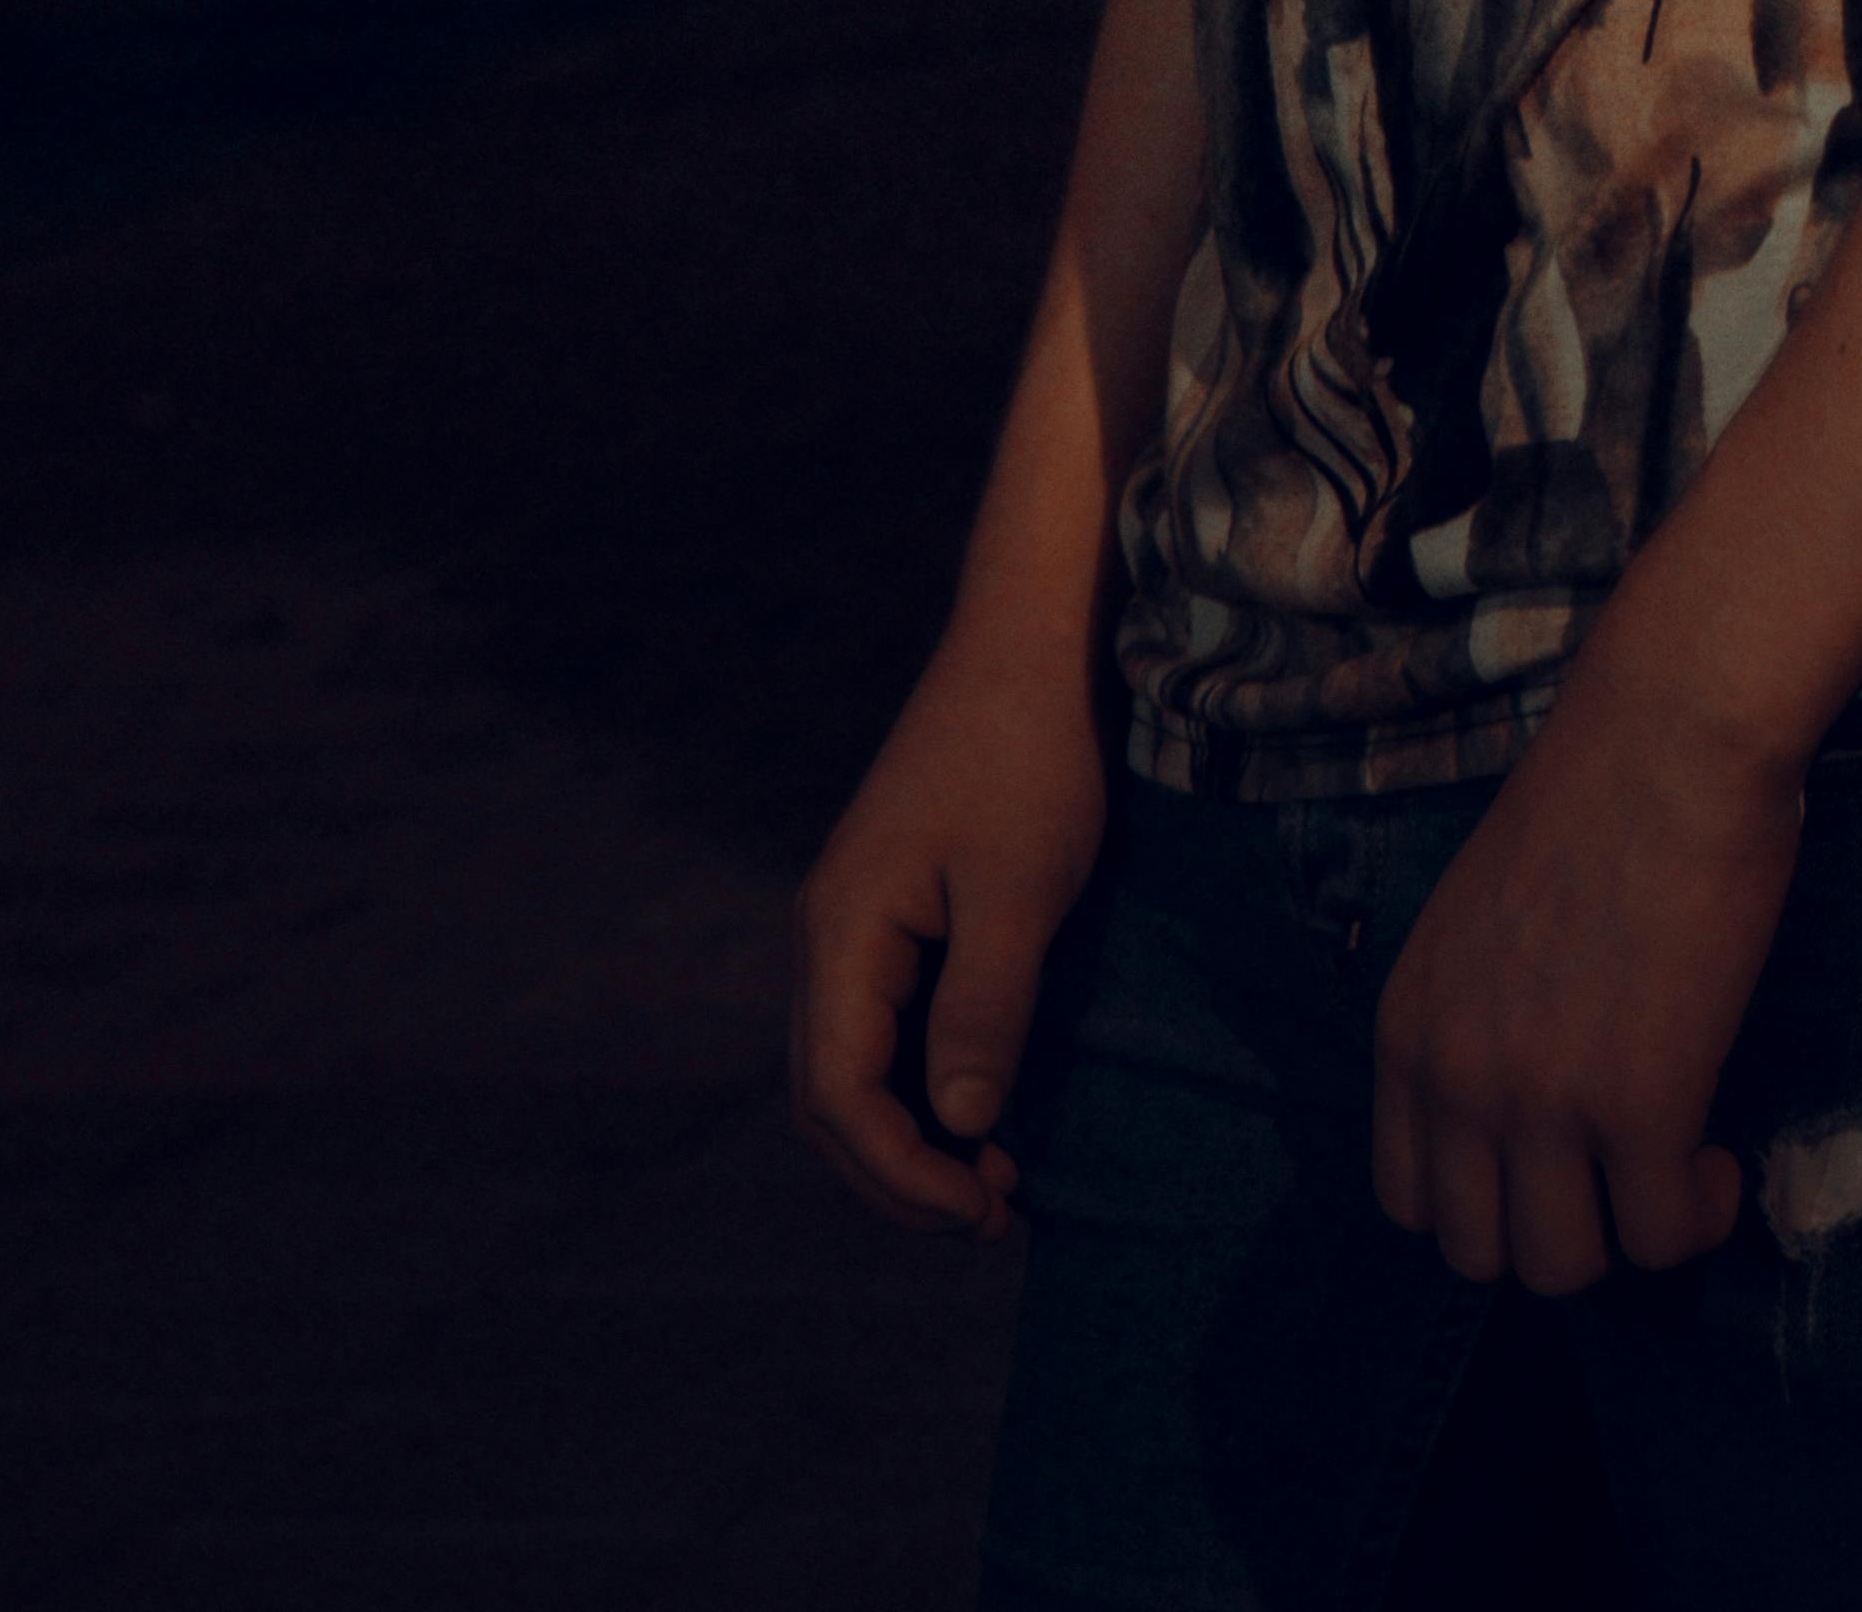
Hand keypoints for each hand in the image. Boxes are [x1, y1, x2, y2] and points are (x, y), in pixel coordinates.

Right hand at [791, 633, 1114, 1233]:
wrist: (1032, 644)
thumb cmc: (1030, 756)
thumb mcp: (1018, 890)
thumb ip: (984, 1008)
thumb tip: (958, 1126)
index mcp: (841, 932)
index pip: (840, 1096)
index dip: (904, 1174)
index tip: (984, 1213)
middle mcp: (829, 933)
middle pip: (831, 1097)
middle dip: (900, 1173)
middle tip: (993, 1217)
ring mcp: (858, 919)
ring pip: (856, 1066)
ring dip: (912, 1135)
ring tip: (996, 1183)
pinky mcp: (898, 906)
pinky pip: (889, 1023)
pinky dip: (925, 1081)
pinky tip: (986, 1105)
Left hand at [1370, 668, 1798, 1295]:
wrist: (1672, 734)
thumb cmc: (1593, 797)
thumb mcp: (1480, 922)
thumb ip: (1479, 1016)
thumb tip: (1523, 1100)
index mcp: (1407, 1028)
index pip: (1406, 1200)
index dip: (1485, 1200)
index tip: (1549, 1167)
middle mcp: (1454, 1078)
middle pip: (1478, 1256)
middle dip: (1555, 1230)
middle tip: (1615, 1174)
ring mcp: (1540, 1101)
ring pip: (1563, 1268)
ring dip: (1625, 1236)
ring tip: (1674, 1170)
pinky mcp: (1640, 1107)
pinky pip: (1661, 1233)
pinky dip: (1696, 1216)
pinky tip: (1721, 1160)